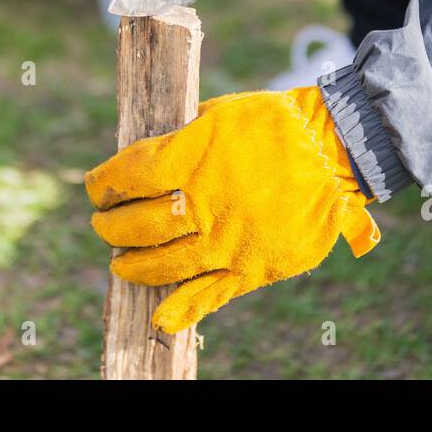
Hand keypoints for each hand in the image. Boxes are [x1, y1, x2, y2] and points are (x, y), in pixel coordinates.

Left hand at [85, 87, 379, 332]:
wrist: (336, 151)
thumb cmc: (275, 123)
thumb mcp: (218, 115)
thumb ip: (179, 141)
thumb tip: (146, 161)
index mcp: (191, 158)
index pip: (128, 176)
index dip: (103, 184)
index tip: (95, 188)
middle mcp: (203, 205)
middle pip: (138, 225)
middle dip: (111, 226)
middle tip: (103, 224)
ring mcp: (227, 242)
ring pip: (164, 264)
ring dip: (133, 265)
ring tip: (119, 261)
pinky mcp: (252, 268)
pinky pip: (211, 295)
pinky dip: (183, 310)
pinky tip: (160, 316)